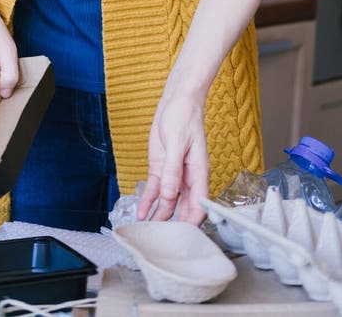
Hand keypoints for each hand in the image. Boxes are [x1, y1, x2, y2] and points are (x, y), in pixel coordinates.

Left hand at [137, 80, 208, 224]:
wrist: (176, 101)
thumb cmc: (183, 116)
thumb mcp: (177, 142)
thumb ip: (173, 170)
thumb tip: (169, 196)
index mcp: (198, 172)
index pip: (199, 205)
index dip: (192, 222)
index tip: (181, 237)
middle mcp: (187, 178)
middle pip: (183, 208)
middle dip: (173, 224)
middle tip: (160, 239)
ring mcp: (174, 174)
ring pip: (168, 202)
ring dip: (158, 216)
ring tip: (147, 231)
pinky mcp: (161, 168)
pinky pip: (155, 190)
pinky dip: (149, 201)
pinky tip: (141, 212)